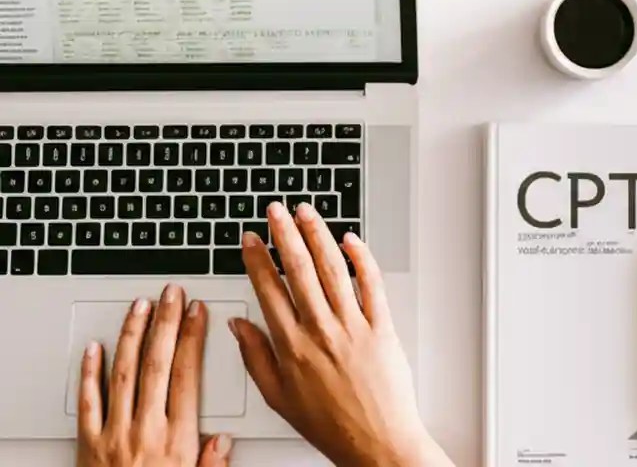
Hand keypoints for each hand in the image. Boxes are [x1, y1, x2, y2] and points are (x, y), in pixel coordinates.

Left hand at [77, 285, 232, 466]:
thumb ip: (212, 465)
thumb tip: (225, 440)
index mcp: (177, 440)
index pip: (188, 375)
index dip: (193, 338)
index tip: (197, 313)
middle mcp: (145, 430)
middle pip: (156, 364)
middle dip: (165, 323)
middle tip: (171, 295)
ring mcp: (114, 434)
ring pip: (123, 373)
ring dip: (132, 335)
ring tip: (139, 308)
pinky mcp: (88, 444)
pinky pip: (87, 401)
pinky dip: (89, 372)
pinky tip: (94, 349)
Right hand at [230, 202, 452, 466]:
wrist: (376, 441)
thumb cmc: (330, 424)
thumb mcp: (278, 396)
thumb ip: (255, 357)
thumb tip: (238, 324)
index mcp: (291, 346)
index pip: (268, 289)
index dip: (257, 260)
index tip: (251, 239)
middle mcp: (321, 330)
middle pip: (299, 270)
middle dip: (285, 234)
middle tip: (276, 211)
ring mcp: (354, 326)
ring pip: (333, 269)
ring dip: (319, 235)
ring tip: (307, 213)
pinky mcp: (382, 327)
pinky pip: (372, 284)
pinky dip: (362, 259)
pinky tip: (352, 240)